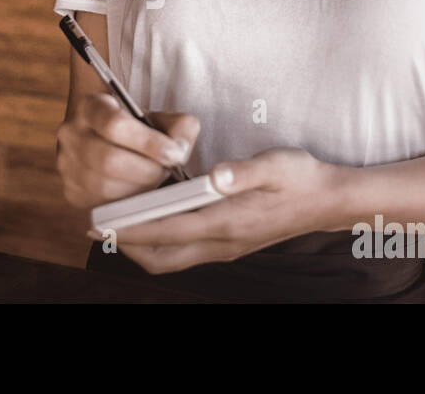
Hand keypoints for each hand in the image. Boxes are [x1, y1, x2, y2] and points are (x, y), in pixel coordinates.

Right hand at [55, 93, 198, 208]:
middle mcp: (71, 134)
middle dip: (146, 171)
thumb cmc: (141, 132)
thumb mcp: (161, 119)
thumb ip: (180, 127)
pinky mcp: (71, 192)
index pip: (115, 125)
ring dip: (138, 190)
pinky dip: (126, 205)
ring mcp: (66, 165)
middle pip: (109, 161)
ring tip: (154, 181)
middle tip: (166, 172)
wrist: (111, 142)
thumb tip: (180, 149)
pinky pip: (100, 206)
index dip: (149, 143)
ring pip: (104, 188)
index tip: (175, 154)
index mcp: (91, 107)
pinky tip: (140, 194)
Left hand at [97, 147, 341, 273]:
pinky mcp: (228, 246)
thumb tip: (215, 175)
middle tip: (96, 226)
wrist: (328, 200)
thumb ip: (242, 172)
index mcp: (228, 221)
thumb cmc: (299, 177)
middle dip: (126, 244)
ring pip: (170, 260)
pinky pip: (183, 254)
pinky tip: (149, 223)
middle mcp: (222, 242)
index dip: (131, 228)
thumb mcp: (274, 164)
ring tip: (115, 226)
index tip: (101, 223)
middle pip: (161, 257)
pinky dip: (159, 244)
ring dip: (140, 247)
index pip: (168, 230)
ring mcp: (225, 249)